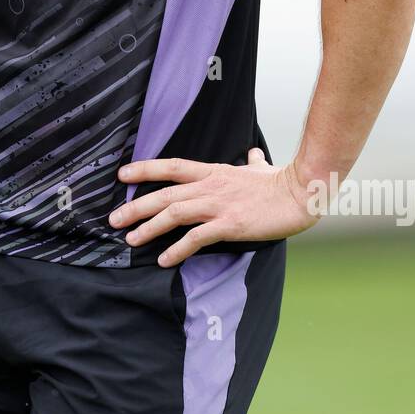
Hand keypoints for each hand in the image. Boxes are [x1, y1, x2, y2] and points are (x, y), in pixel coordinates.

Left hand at [108, 148, 316, 265]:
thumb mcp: (260, 168)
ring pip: (174, 214)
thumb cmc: (281, 182)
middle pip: (164, 194)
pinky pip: (197, 237)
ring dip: (149, 227)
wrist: (301, 192)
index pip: (171, 167)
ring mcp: (219, 205)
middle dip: (135, 206)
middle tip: (113, 219)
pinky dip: (177, 248)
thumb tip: (253, 154)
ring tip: (130, 240)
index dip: (145, 169)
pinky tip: (164, 259)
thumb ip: (251, 163)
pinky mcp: (230, 224)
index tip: (122, 175)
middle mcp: (210, 186)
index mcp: (214, 172)